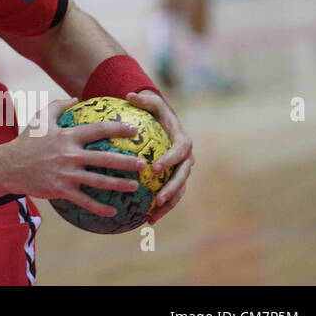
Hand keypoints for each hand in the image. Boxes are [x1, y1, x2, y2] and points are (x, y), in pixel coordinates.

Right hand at [4, 98, 145, 217]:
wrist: (8, 165)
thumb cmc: (27, 141)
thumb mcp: (40, 119)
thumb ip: (58, 106)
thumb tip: (75, 97)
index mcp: (68, 136)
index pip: (98, 130)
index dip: (118, 128)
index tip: (135, 129)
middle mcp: (70, 155)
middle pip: (105, 158)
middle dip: (127, 161)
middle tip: (143, 163)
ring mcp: (66, 173)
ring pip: (99, 181)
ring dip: (119, 184)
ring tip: (135, 186)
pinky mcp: (61, 189)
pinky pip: (84, 200)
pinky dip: (99, 207)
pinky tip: (113, 211)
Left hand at [123, 89, 193, 224]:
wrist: (162, 122)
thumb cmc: (153, 111)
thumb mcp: (150, 102)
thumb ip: (142, 100)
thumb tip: (129, 95)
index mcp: (181, 140)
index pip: (180, 151)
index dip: (170, 159)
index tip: (156, 167)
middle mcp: (186, 158)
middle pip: (182, 176)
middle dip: (172, 189)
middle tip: (157, 199)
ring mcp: (181, 170)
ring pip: (178, 190)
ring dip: (168, 205)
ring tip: (152, 216)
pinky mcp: (173, 179)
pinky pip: (170, 195)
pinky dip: (161, 208)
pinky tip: (146, 219)